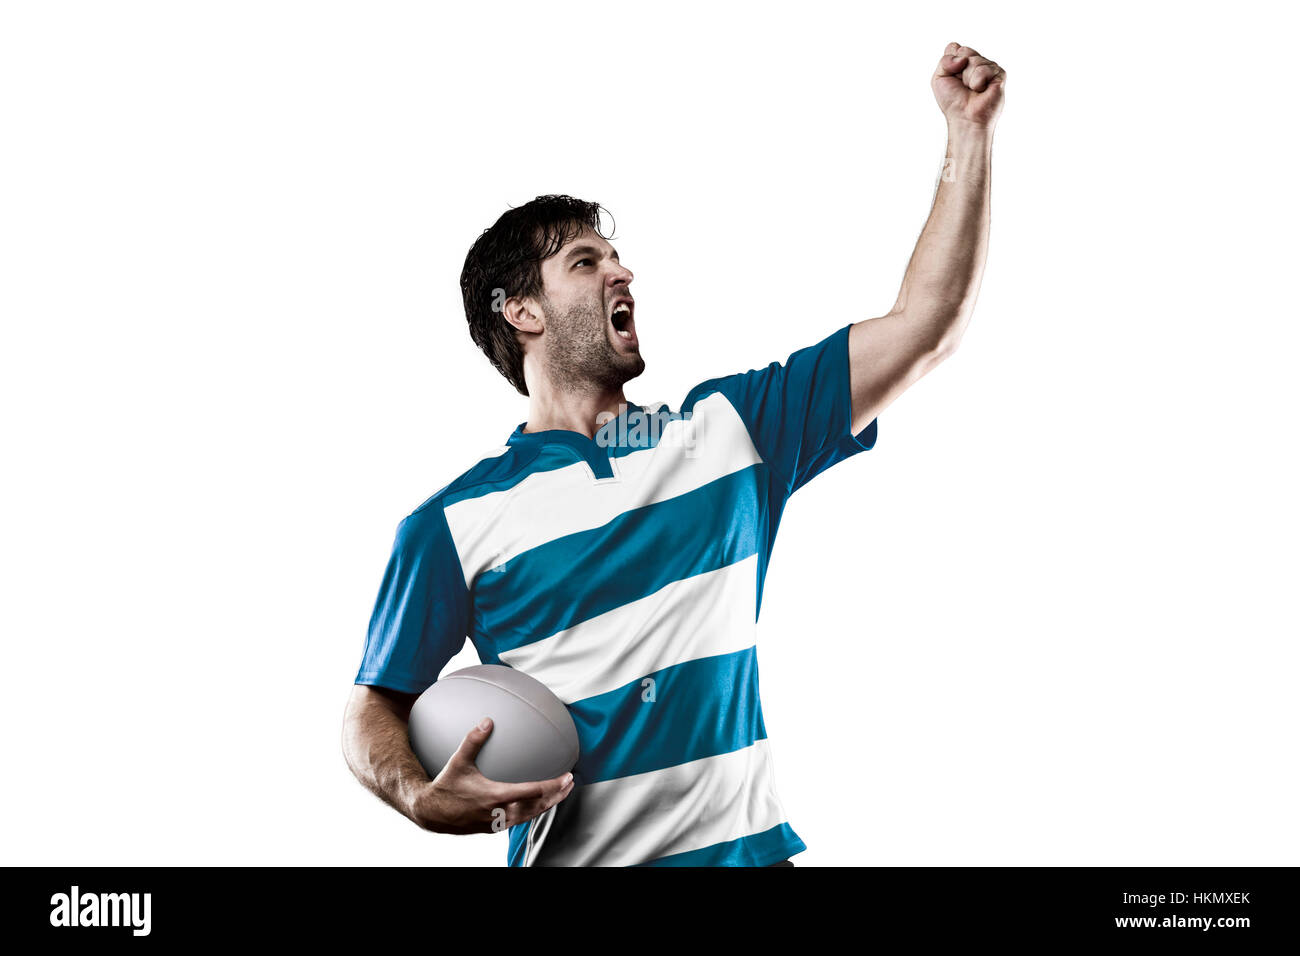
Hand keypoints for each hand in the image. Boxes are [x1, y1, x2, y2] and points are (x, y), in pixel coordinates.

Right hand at [408, 717, 574, 834]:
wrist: (431, 813)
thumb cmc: (445, 786)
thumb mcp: (458, 761)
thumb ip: (473, 740)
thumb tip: (487, 720)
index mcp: (494, 796)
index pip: (531, 792)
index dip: (552, 786)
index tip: (566, 777)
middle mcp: (499, 812)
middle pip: (536, 806)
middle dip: (556, 795)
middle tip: (570, 784)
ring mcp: (497, 822)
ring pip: (529, 816)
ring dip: (547, 805)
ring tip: (561, 794)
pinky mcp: (493, 827)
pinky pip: (519, 820)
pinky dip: (532, 811)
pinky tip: (538, 803)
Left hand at [932, 42, 1005, 130]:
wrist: (964, 119)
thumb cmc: (953, 102)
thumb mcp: (939, 79)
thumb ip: (945, 60)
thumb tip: (963, 58)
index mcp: (963, 62)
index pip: (954, 48)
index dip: (949, 62)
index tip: (951, 78)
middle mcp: (977, 62)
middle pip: (964, 50)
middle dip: (958, 70)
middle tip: (962, 85)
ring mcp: (989, 67)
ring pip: (974, 60)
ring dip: (967, 79)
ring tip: (972, 90)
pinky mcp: (999, 74)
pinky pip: (984, 69)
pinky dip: (977, 82)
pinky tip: (981, 91)